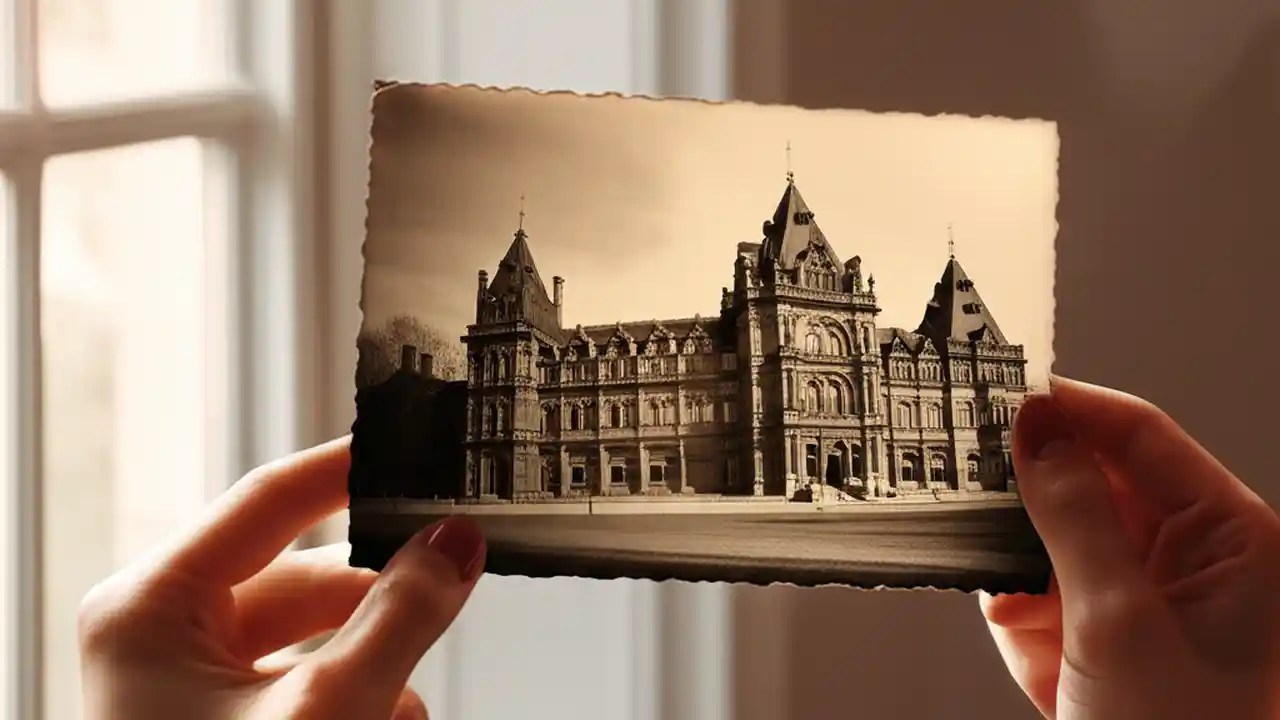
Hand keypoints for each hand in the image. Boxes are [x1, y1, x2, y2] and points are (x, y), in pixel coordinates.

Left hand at [77, 437, 485, 719]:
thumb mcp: (329, 710)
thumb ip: (402, 615)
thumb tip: (456, 540)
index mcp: (151, 606)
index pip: (271, 499)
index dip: (351, 466)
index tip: (419, 446)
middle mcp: (161, 635)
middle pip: (302, 580)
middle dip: (378, 605)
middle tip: (449, 585)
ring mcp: (186, 687)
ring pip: (312, 641)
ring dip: (376, 668)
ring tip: (406, 713)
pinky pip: (304, 689)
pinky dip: (358, 706)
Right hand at [981, 377, 1279, 718]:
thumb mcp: (1119, 623)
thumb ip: (1073, 516)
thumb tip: (1037, 430)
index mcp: (1235, 543)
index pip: (1143, 437)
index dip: (1071, 407)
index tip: (1001, 389)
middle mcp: (1194, 565)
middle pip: (1094, 487)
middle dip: (1032, 497)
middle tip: (966, 476)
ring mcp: (1145, 607)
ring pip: (1057, 544)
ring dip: (1020, 567)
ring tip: (1004, 589)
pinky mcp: (1105, 646)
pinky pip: (1044, 601)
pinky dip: (1021, 618)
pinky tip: (1032, 653)